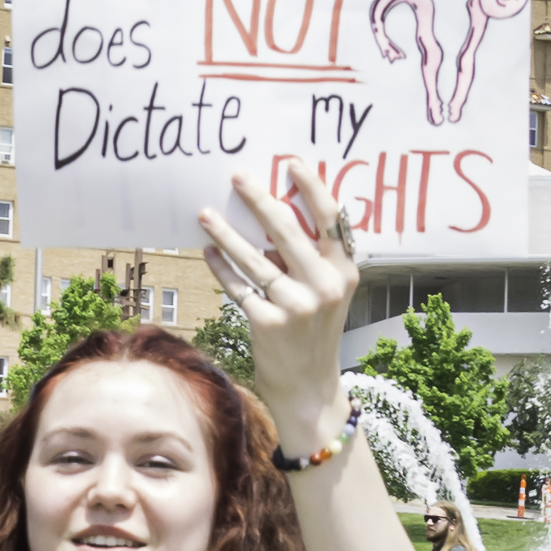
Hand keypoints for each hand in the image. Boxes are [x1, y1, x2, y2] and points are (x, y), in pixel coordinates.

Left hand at [199, 161, 358, 450]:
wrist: (309, 386)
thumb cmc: (314, 330)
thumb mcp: (326, 292)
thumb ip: (310, 259)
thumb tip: (274, 216)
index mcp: (345, 270)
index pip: (332, 219)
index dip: (312, 188)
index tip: (291, 164)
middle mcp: (324, 285)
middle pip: (287, 230)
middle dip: (259, 200)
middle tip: (237, 178)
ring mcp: (296, 305)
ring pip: (254, 258)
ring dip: (225, 233)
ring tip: (205, 214)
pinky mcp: (268, 323)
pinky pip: (238, 286)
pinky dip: (221, 268)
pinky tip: (207, 252)